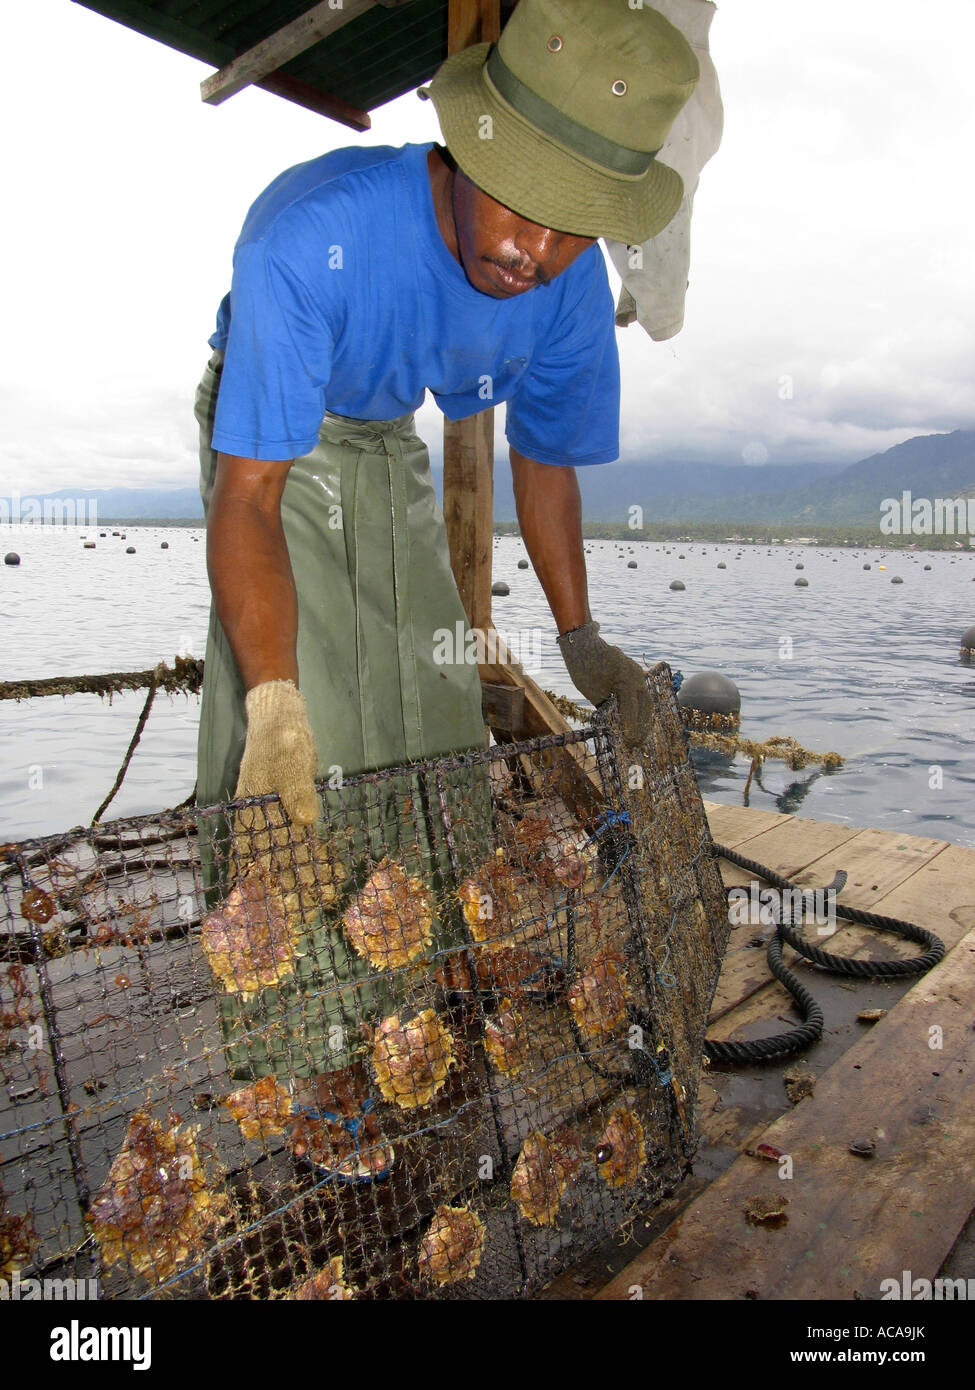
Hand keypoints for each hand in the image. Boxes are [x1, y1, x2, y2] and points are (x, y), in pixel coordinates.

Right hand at [233, 681, 340, 918]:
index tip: (284, 902)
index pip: (258, 852)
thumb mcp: (291, 762)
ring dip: (303, 872)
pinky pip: (300, 836)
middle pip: (272, 857)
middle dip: (289, 883)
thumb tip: (306, 821)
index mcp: (251, 809)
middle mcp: (259, 817)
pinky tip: (328, 867)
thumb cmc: (281, 738)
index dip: (268, 879)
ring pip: (287, 850)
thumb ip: (297, 792)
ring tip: (325, 894)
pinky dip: (312, 852)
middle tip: (310, 907)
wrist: (282, 716)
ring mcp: (274, 813)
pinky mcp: (290, 808)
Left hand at [557, 621, 650, 746]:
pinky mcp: (634, 674)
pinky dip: (639, 708)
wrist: (582, 643)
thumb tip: (617, 724)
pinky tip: (636, 721)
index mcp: (628, 683)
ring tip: (639, 736)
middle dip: (641, 727)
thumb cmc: (585, 667)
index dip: (631, 729)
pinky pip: (640, 693)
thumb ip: (608, 708)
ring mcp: (637, 675)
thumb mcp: (594, 693)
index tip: (629, 743)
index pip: (632, 711)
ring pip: (645, 700)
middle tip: (635, 744)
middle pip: (645, 707)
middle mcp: (637, 678)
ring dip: (643, 719)